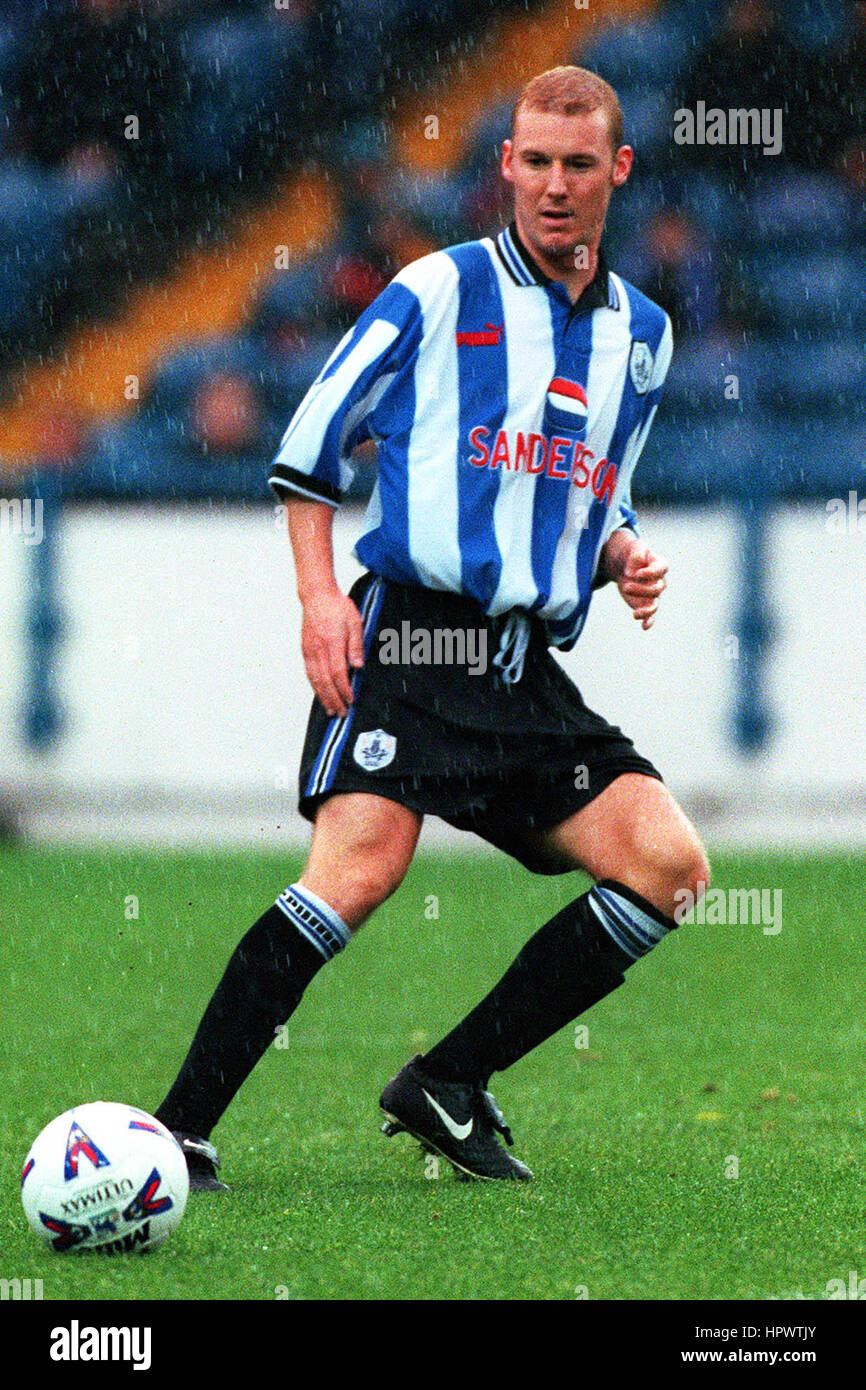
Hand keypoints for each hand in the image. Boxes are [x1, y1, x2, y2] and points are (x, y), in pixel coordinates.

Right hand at [300, 587, 365, 716]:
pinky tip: (320, 693)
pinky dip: (315, 686)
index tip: (351, 700)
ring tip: (330, 710)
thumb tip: (358, 666)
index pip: (338, 673)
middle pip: (325, 681)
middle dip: (334, 699)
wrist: (316, 596)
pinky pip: (309, 673)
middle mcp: (318, 650)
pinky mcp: (305, 650)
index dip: (344, 689)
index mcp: (333, 644)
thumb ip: (356, 646)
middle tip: (341, 713)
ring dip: (323, 697)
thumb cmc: (337, 607)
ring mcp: (310, 651)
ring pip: (315, 680)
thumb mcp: (355, 622)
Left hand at [603, 532, 667, 629]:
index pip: (661, 569)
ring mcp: (653, 594)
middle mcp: (659, 580)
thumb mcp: (633, 547)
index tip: (636, 574)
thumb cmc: (631, 553)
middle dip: (642, 590)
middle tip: (625, 587)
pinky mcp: (644, 603)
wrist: (623, 564)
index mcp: (659, 564)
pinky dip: (649, 621)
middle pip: (657, 589)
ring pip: (655, 605)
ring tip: (635, 614)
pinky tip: (644, 627)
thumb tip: (633, 571)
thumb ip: (636, 554)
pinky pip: (650, 615)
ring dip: (646, 610)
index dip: (650, 573)